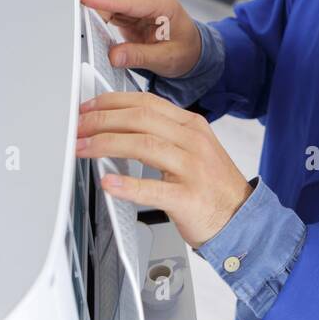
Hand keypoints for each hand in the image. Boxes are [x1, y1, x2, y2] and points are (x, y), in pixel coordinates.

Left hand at [77, 90, 251, 247]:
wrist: (241, 217)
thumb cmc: (212, 186)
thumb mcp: (193, 149)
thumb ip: (162, 135)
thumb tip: (120, 127)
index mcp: (192, 126)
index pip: (147, 103)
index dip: (112, 102)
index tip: (88, 108)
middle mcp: (193, 142)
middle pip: (142, 119)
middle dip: (102, 120)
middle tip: (77, 127)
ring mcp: (193, 169)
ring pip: (145, 146)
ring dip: (107, 144)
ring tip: (83, 148)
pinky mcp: (189, 198)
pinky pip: (154, 189)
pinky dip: (128, 186)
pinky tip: (108, 184)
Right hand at [81, 0, 202, 77]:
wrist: (192, 51)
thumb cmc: (186, 51)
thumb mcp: (165, 59)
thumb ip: (139, 56)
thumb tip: (114, 56)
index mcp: (164, 4)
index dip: (105, 0)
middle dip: (94, 9)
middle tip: (75, 24)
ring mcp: (139, 2)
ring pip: (108, 4)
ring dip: (96, 16)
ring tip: (84, 31)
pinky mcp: (130, 9)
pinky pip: (108, 11)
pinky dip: (100, 21)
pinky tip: (95, 31)